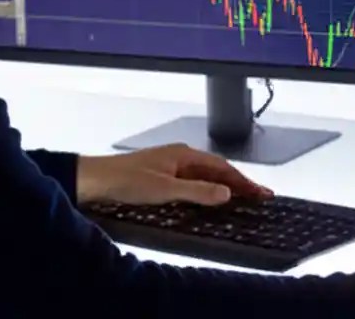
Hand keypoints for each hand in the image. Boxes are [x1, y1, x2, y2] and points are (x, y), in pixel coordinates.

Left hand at [76, 143, 273, 205]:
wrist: (93, 180)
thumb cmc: (124, 181)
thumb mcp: (165, 189)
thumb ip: (197, 191)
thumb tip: (226, 193)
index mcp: (184, 155)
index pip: (223, 167)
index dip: (244, 181)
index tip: (261, 192)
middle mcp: (180, 156)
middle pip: (217, 169)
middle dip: (238, 183)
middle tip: (258, 197)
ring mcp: (170, 165)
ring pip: (205, 175)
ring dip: (224, 186)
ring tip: (240, 199)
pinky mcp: (161, 175)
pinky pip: (193, 181)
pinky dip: (207, 189)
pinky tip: (208, 199)